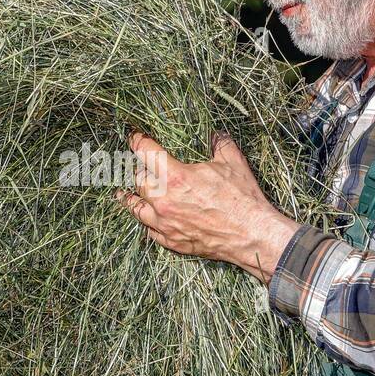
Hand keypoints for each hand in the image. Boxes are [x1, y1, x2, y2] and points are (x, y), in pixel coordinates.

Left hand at [116, 131, 300, 284]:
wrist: (252, 235)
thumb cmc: (243, 198)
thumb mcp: (232, 162)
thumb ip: (219, 144)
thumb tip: (216, 133)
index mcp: (175, 177)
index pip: (146, 153)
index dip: (138, 142)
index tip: (134, 138)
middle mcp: (164, 200)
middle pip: (139, 180)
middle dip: (139, 170)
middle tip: (140, 166)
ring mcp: (165, 223)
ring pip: (137, 208)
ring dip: (131, 198)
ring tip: (123, 194)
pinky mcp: (172, 241)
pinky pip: (150, 231)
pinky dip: (147, 223)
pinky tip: (147, 219)